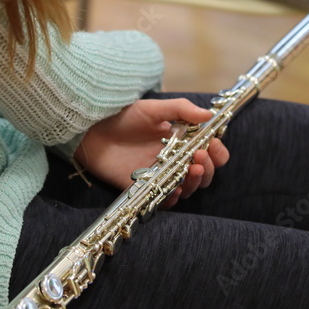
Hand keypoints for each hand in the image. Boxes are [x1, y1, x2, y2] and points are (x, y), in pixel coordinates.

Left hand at [74, 98, 229, 208]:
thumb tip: (209, 114)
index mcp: (181, 141)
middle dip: (207, 168)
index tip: (214, 146)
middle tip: (199, 157)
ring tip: (191, 169)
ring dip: (194, 181)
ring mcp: (160, 175)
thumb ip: (181, 110)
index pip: (209, 152)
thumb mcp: (153, 108)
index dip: (217, 152)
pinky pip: (165, 200)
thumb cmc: (122, 117)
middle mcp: (174, 160)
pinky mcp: (145, 188)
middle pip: (203, 172)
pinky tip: (174, 189)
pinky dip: (173, 197)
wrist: (92, 132)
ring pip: (188, 187)